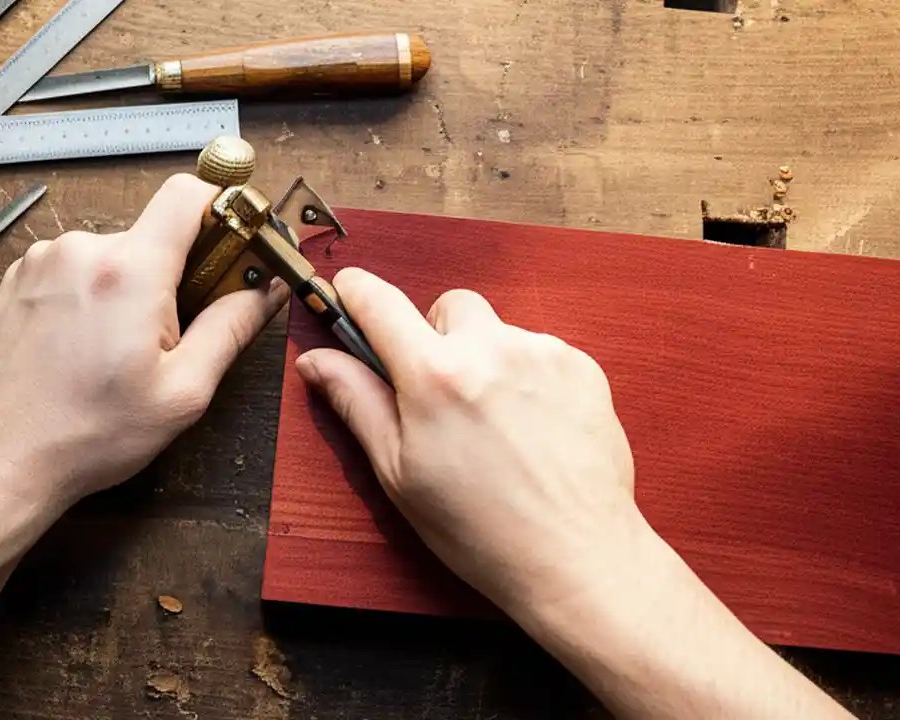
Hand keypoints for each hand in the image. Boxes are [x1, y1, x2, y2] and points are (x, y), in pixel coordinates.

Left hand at [0, 174, 287, 511]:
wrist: (3, 460)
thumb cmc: (91, 434)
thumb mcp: (184, 391)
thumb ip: (233, 328)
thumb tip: (268, 287)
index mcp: (129, 271)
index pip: (186, 194)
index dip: (220, 210)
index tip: (232, 245)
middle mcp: (81, 251)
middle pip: (152, 233)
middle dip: (174, 274)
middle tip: (171, 335)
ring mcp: (42, 262)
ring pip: (112, 255)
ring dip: (128, 289)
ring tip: (117, 351)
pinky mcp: (17, 279)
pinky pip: (75, 271)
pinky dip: (91, 298)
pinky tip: (84, 348)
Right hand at [294, 268, 643, 617]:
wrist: (575, 557)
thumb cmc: (481, 529)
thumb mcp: (398, 473)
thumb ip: (357, 403)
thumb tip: (316, 360)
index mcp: (435, 376)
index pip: (379, 302)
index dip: (355, 292)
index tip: (347, 293)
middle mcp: (491, 349)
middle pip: (447, 307)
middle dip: (435, 338)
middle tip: (439, 397)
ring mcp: (543, 353)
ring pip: (496, 331)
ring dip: (485, 360)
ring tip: (494, 426)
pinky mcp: (583, 367)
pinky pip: (539, 351)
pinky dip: (527, 377)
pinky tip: (530, 430)